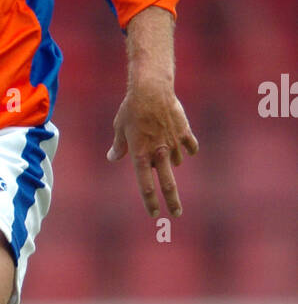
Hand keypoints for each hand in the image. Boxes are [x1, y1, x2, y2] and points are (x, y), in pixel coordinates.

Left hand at [107, 84, 198, 217]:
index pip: (145, 185)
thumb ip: (119, 146)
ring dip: (171, 161)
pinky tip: (186, 147)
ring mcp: (173, 144)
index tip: (154, 214)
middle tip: (177, 214)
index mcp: (140, 155)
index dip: (150, 202)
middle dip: (173, 201)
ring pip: (175, 162)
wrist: (152, 90)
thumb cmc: (131, 108)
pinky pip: (190, 147)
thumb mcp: (119, 128)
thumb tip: (113, 157)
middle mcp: (158, 153)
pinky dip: (188, 149)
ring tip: (163, 147)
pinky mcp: (184, 133)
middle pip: (168, 184)